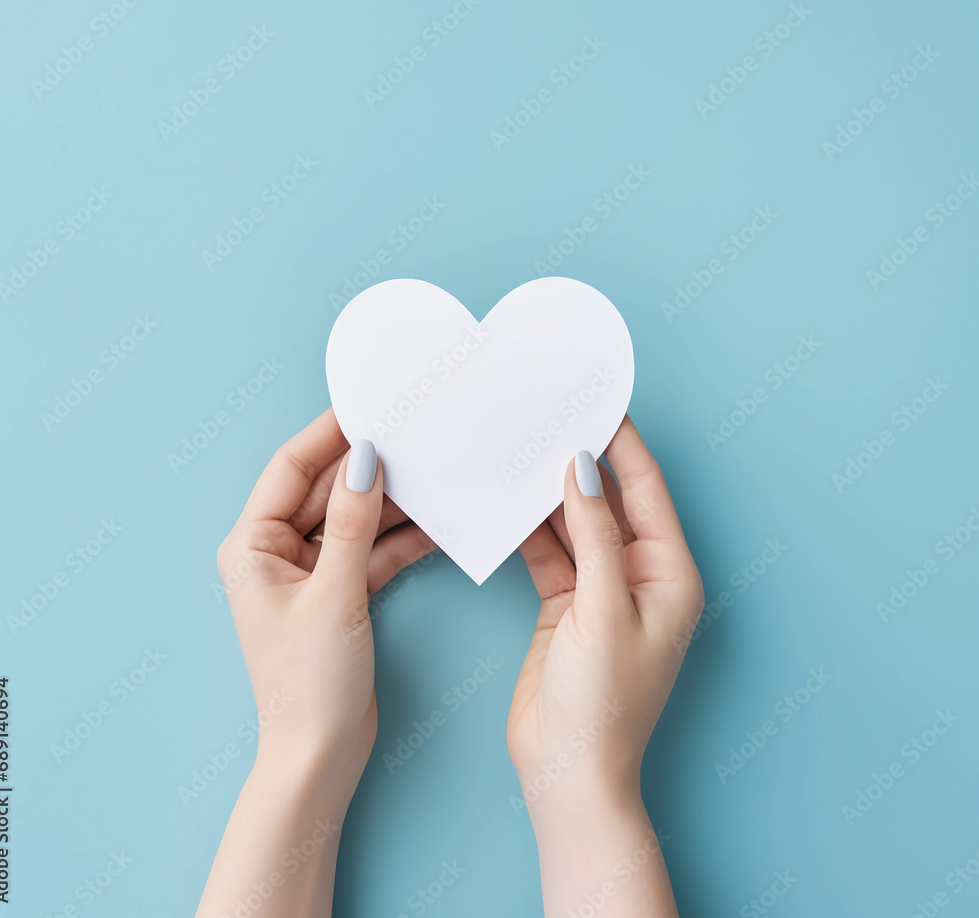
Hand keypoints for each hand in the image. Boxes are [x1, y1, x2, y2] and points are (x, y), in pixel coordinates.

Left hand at [197, 409, 434, 916]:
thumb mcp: (335, 593)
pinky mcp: (340, 590)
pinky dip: (399, 538)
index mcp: (252, 545)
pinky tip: (436, 522)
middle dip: (370, 468)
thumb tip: (366, 458)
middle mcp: (276, 551)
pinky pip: (371, 549)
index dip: (330, 435)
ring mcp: (311, 571)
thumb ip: (353, 523)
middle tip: (415, 436)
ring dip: (392, 502)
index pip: (291, 469)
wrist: (320, 756)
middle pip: (327, 490)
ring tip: (434, 472)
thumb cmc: (309, 682)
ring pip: (354, 518)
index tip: (370, 407)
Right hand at [508, 415, 702, 916]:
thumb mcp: (601, 609)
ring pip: (576, 523)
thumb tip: (584, 468)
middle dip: (580, 461)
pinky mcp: (567, 604)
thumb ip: (595, 534)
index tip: (594, 401)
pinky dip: (530, 528)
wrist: (566, 774)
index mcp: (668, 574)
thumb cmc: (602, 705)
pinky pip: (550, 551)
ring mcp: (601, 589)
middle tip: (548, 415)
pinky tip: (508, 499)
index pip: (645, 490)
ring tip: (521, 446)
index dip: (621, 444)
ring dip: (550, 492)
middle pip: (610, 500)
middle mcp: (638, 575)